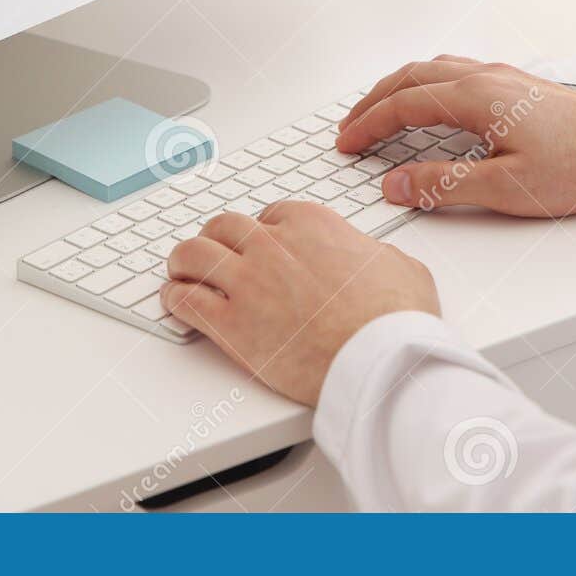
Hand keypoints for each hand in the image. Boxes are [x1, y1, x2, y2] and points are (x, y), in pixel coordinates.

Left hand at [162, 202, 439, 404]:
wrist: (380, 360)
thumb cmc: (396, 319)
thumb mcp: (400, 266)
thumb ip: (374, 254)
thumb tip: (374, 260)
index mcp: (312, 223)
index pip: (270, 214)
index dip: (263, 231)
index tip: (260, 245)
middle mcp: (273, 245)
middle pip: (224, 226)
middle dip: (217, 239)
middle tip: (215, 253)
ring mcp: (247, 282)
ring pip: (194, 254)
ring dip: (185, 261)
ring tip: (182, 270)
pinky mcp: (230, 324)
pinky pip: (185, 299)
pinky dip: (176, 298)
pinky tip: (177, 301)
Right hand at [337, 55, 575, 216]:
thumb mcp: (506, 189)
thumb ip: (443, 185)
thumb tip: (395, 184)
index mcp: (476, 98)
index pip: (403, 105)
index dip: (368, 125)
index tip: (346, 144)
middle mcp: (485, 76)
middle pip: (410, 77)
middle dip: (373, 101)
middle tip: (349, 127)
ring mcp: (502, 75)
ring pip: (433, 68)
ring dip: (398, 86)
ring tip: (379, 110)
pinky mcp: (517, 83)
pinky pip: (455, 69)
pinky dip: (426, 82)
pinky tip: (432, 98)